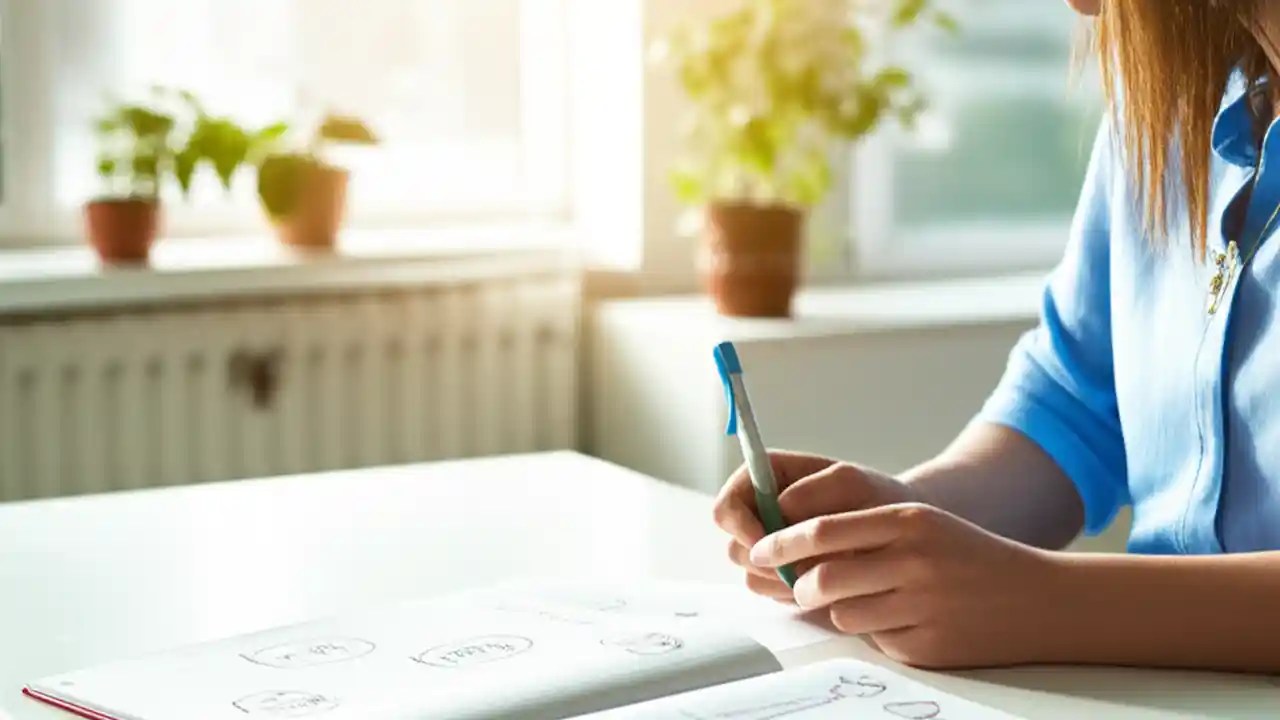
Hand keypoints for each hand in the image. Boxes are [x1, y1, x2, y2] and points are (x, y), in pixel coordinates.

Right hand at [713, 451, 924, 602]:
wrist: (900, 534)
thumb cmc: (876, 499)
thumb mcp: (849, 484)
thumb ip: (809, 493)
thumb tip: (775, 516)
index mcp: (765, 477)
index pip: (727, 506)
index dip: (743, 528)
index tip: (771, 543)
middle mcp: (758, 513)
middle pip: (734, 547)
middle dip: (767, 562)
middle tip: (804, 566)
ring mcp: (769, 546)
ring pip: (751, 574)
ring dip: (783, 579)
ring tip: (827, 571)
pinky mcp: (781, 575)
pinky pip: (771, 592)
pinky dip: (794, 593)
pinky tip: (824, 583)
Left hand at [750, 503, 1058, 668]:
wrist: (1038, 599)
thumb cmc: (966, 556)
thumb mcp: (920, 524)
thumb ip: (861, 530)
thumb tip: (791, 546)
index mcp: (907, 521)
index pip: (822, 531)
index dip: (779, 543)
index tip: (757, 550)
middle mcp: (913, 561)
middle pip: (822, 578)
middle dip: (798, 587)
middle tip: (797, 588)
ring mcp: (921, 606)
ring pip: (841, 614)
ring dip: (837, 611)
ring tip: (861, 602)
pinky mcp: (926, 646)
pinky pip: (874, 641)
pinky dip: (875, 632)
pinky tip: (902, 621)